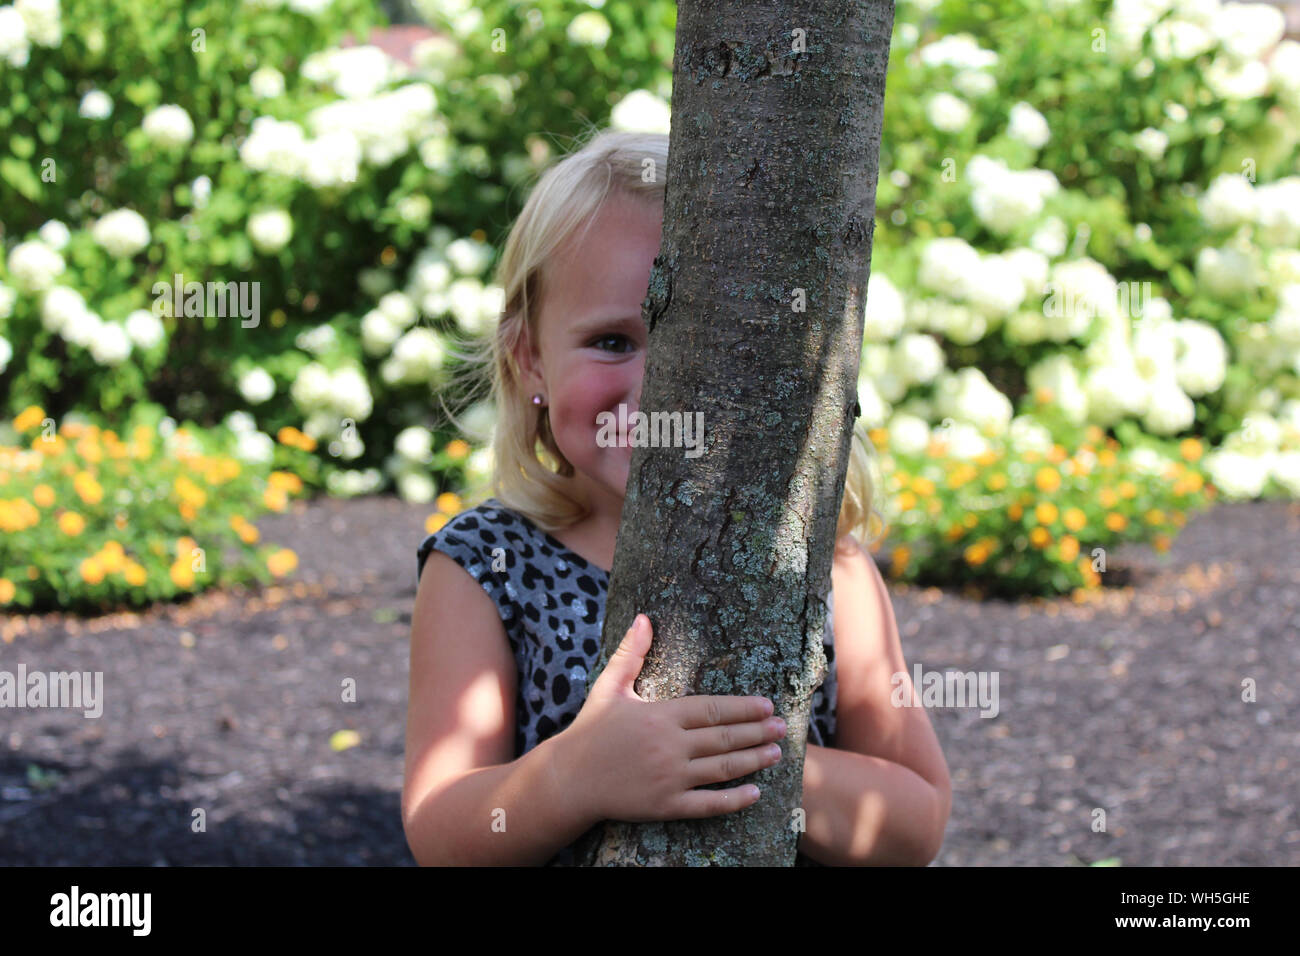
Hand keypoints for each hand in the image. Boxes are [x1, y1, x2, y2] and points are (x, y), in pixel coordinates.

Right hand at [555, 613, 787, 822]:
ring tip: (775, 754)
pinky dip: (733, 800)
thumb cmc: (590, 731)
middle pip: (723, 738)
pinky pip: (707, 804)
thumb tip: (644, 617)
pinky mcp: (665, 806)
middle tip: (781, 728)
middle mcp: (669, 746)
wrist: (568, 779)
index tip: (766, 705)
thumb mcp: (609, 687)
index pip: (712, 709)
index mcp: (660, 716)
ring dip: (753, 761)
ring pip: (721, 769)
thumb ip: (631, 653)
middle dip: (756, 732)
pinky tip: (754, 794)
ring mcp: (669, 778)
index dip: (742, 707)